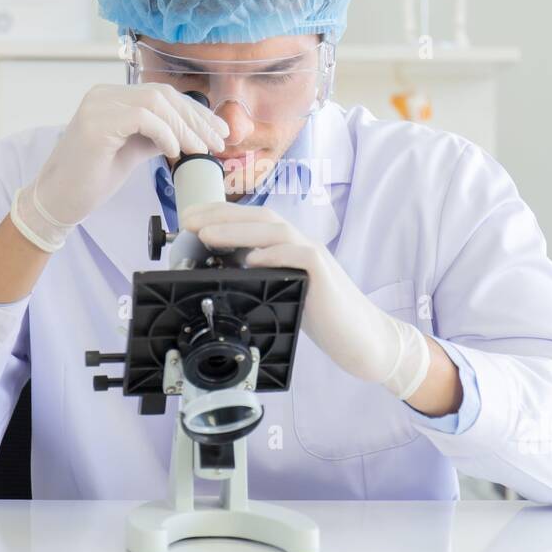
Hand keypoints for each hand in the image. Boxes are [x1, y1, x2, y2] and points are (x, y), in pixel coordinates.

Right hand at [13, 84, 228, 250]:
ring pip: (156, 102)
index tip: (218, 131)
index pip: (162, 94)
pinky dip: (165, 133)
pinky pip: (143, 118)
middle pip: (163, 95)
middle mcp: (103, 94)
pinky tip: (175, 151)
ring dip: (185, 127)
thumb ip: (158, 135)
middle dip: (196, 119)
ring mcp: (98, 106)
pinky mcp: (96, 124)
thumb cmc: (91, 179)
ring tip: (200, 150)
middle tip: (218, 142)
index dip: (194, 112)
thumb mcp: (133, 150)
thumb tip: (193, 133)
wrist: (58, 200)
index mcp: (111, 97)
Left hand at [179, 202, 430, 399]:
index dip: (220, 213)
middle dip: (222, 215)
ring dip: (238, 230)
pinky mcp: (325, 274)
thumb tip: (220, 269)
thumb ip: (260, 276)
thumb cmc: (321, 316)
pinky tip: (252, 259)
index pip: (252, 220)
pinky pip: (300, 255)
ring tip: (207, 235)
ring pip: (276, 231)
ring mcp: (315, 256)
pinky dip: (275, 253)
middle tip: (188, 221)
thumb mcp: (283, 291)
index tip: (189, 217)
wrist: (362, 338)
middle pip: (261, 217)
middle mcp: (302, 245)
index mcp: (289, 247)